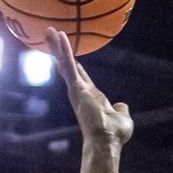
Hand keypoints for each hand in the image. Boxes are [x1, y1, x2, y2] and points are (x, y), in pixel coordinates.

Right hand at [48, 27, 131, 144]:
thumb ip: (121, 110)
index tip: (68, 55)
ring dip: (58, 47)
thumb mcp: (122, 117)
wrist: (107, 142)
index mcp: (91, 97)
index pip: (80, 77)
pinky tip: (59, 37)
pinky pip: (69, 65)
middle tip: (51, 36)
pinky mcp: (76, 88)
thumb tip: (122, 106)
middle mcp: (81, 92)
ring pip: (66, 64)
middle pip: (69, 67)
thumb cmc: (114, 134)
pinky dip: (64, 51)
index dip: (74, 66)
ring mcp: (77, 90)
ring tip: (49, 30)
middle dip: (60, 51)